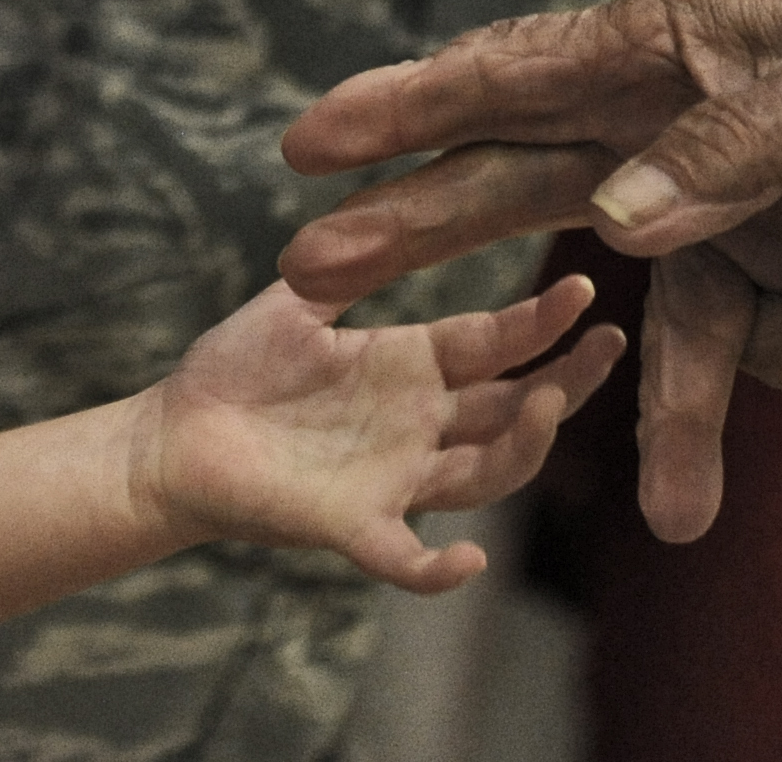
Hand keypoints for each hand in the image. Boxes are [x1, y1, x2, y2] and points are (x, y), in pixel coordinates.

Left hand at [137, 275, 624, 593]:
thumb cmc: (235, 366)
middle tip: (609, 346)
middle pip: (515, 410)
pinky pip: (405, 558)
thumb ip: (355, 267)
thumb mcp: (301, 300)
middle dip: (567, 381)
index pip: (497, 344)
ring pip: (484, 475)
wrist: (172, 435)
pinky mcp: (351, 525)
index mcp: (412, 365)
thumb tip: (408, 211)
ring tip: (545, 403)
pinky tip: (467, 560)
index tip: (585, 289)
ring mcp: (393, 479)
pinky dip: (437, 570)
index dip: (543, 322)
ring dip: (522, 446)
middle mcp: (419, 425)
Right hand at [276, 0, 781, 540]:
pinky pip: (754, 353)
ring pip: (651, 321)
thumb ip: (730, 153)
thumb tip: (615, 224)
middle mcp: (676, 127)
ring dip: (654, 411)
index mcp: (669, 49)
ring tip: (672, 510)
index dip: (404, 108)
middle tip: (308, 276)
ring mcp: (730, 207)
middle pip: (520, 188)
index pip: (509, 78)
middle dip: (418, 235)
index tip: (311, 142)